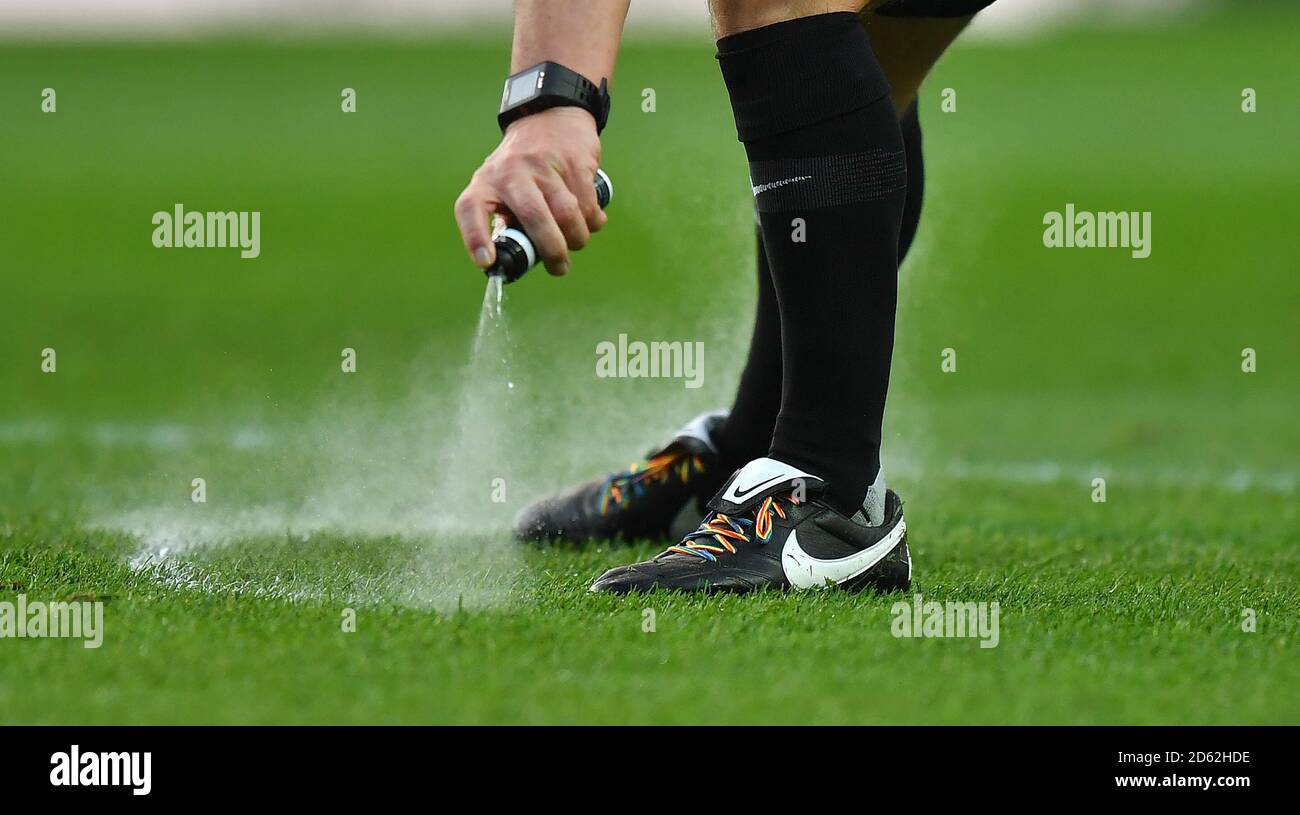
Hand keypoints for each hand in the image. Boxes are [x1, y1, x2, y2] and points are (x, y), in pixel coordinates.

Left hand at [454, 107, 606, 276]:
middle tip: (559, 267)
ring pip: (567, 214)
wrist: (550, 115)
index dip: (475, 238)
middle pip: (534, 217)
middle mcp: (511, 172)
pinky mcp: (574, 161)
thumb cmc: (522, 166)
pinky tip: (591, 221)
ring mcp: (544, 164)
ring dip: (577, 238)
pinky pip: (588, 203)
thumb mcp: (501, 185)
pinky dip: (593, 221)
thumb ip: (506, 218)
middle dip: (551, 250)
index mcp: (486, 182)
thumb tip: (518, 260)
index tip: (488, 262)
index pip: (471, 209)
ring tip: (577, 242)